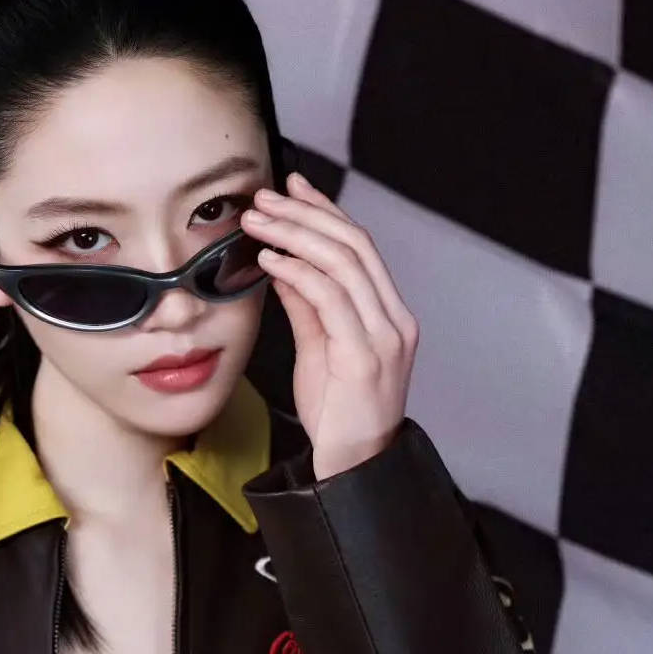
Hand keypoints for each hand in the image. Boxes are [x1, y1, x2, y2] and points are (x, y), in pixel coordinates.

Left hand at [239, 172, 418, 479]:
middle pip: (354, 245)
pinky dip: (298, 272)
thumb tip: (283, 263)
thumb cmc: (337, 414)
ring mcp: (384, 338)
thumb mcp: (318, 348)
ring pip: (344, 263)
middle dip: (306, 213)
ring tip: (259, 221)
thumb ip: (305, 306)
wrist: (352, 467)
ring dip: (295, 235)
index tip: (293, 186)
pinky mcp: (364, 358)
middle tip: (266, 197)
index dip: (326, 210)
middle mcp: (393, 320)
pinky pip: (331, 299)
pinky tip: (270, 260)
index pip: (360, 246)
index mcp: (388, 315)